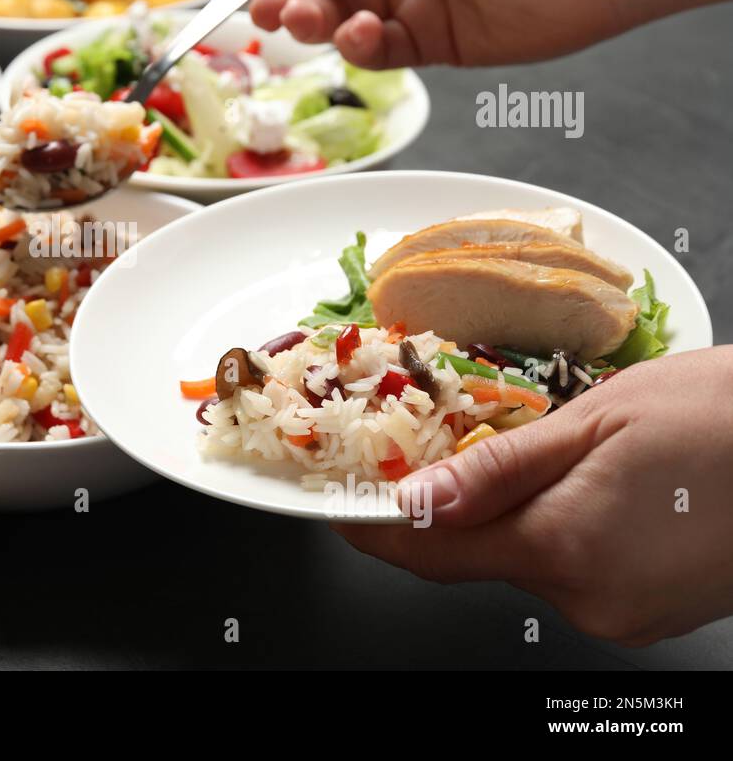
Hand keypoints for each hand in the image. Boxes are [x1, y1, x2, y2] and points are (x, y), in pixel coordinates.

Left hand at [332, 347, 732, 645]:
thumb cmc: (721, 417)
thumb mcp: (592, 422)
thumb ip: (496, 469)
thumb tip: (414, 499)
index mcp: (564, 548)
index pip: (431, 554)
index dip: (374, 532)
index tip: (337, 510)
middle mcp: (590, 599)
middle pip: (480, 555)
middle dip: (456, 505)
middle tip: (453, 445)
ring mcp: (625, 614)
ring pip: (529, 560)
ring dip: (518, 514)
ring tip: (561, 453)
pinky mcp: (650, 612)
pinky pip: (576, 571)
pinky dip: (564, 530)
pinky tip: (597, 487)